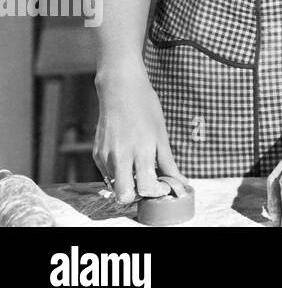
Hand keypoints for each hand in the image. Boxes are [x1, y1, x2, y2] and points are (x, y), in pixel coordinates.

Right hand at [93, 62, 183, 204]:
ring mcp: (105, 156)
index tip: (164, 186)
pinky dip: (119, 173)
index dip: (156, 192)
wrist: (120, 90)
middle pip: (124, 196)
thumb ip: (167, 162)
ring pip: (114, 186)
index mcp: (141, 151)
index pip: (146, 187)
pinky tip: (128, 159)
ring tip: (139, 170)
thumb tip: (180, 181)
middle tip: (148, 185)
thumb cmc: (146, 109)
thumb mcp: (161, 135)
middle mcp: (120, 156)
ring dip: (127, 184)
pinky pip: (108, 174)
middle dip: (136, 197)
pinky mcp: (96, 154)